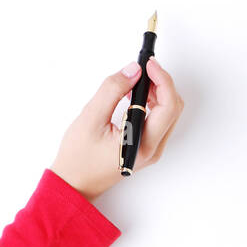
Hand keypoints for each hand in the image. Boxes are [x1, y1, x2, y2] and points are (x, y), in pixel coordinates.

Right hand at [50, 56, 184, 203]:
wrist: (74, 183)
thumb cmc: (78, 157)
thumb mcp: (90, 118)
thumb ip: (112, 91)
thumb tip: (132, 70)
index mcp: (142, 144)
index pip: (168, 106)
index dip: (162, 80)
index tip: (148, 63)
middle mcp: (153, 149)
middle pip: (173, 107)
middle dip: (161, 83)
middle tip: (142, 68)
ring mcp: (151, 148)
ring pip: (168, 112)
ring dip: (156, 92)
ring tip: (133, 80)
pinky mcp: (146, 145)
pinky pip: (158, 119)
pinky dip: (151, 102)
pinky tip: (133, 94)